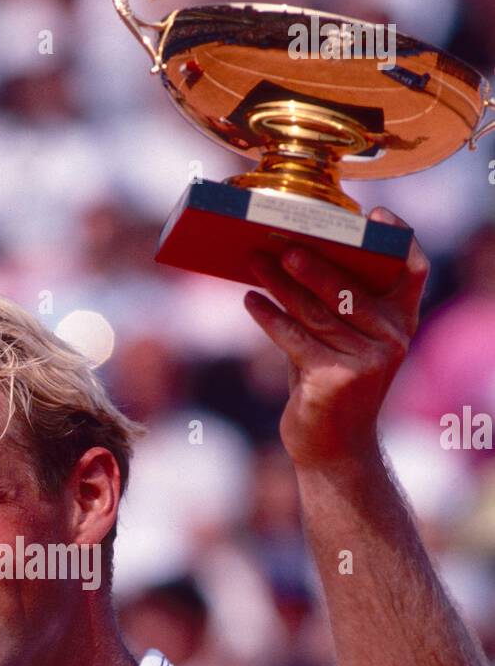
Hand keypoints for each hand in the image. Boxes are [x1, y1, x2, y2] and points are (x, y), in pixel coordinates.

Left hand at [243, 207, 428, 469]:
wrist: (333, 449)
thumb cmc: (331, 383)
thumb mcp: (341, 341)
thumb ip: (331, 304)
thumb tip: (289, 254)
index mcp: (402, 322)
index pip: (413, 271)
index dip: (400, 239)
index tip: (377, 216)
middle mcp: (392, 339)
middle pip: (347, 286)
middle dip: (311, 260)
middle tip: (281, 240)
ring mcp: (368, 361)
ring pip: (315, 311)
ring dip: (279, 283)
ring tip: (254, 262)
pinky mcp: (337, 379)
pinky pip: (295, 338)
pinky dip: (268, 316)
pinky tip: (250, 300)